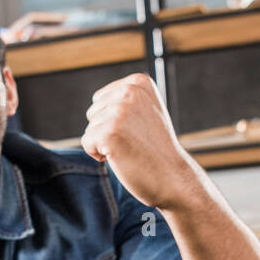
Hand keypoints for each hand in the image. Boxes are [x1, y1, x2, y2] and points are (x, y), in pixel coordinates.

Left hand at [81, 73, 202, 211]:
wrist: (172, 177)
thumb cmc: (156, 149)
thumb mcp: (146, 112)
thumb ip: (125, 100)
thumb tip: (97, 99)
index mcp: (138, 82)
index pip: (100, 99)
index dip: (113, 120)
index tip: (138, 129)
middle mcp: (129, 91)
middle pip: (93, 113)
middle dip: (107, 131)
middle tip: (134, 142)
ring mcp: (119, 112)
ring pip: (89, 129)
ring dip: (104, 144)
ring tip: (130, 149)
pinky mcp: (109, 133)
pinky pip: (87, 143)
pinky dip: (99, 155)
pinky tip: (121, 157)